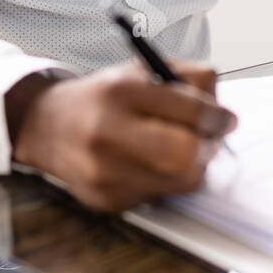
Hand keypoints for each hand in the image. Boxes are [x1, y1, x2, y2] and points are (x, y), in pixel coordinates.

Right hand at [8, 59, 235, 212]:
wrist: (46, 126)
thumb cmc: (104, 97)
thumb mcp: (142, 71)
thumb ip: (188, 80)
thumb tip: (222, 114)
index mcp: (121, 91)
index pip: (189, 110)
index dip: (217, 117)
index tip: (226, 120)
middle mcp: (107, 132)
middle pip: (184, 154)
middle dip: (206, 147)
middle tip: (206, 140)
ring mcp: (104, 172)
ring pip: (178, 182)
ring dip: (191, 167)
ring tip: (177, 150)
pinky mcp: (106, 200)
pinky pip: (159, 197)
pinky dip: (165, 181)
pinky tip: (149, 165)